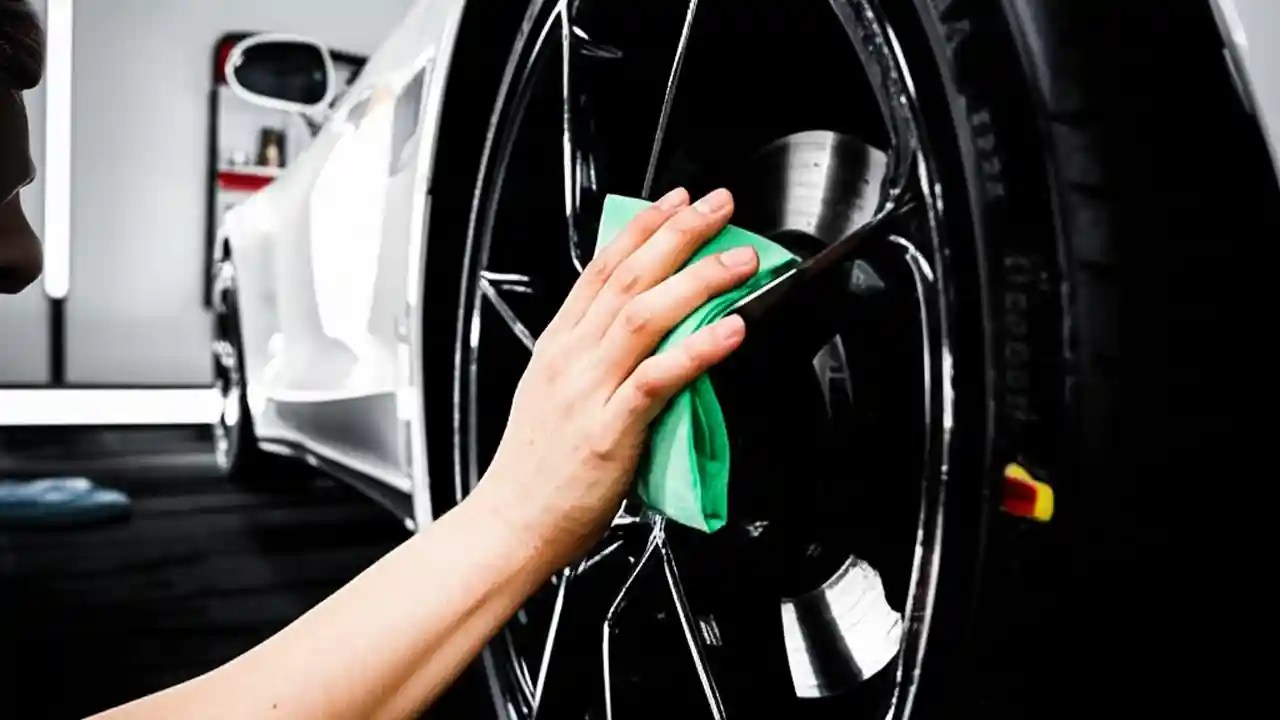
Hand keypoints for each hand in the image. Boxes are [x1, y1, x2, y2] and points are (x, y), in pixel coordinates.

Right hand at [477, 187, 756, 565]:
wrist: (510, 525)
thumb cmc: (536, 472)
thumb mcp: (553, 396)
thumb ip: (592, 362)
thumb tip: (640, 339)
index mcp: (558, 347)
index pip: (602, 269)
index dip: (643, 228)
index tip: (675, 202)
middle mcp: (572, 359)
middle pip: (629, 277)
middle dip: (678, 234)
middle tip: (717, 207)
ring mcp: (589, 391)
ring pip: (645, 315)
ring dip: (697, 280)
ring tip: (740, 261)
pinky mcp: (611, 430)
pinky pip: (659, 378)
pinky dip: (697, 349)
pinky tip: (729, 330)